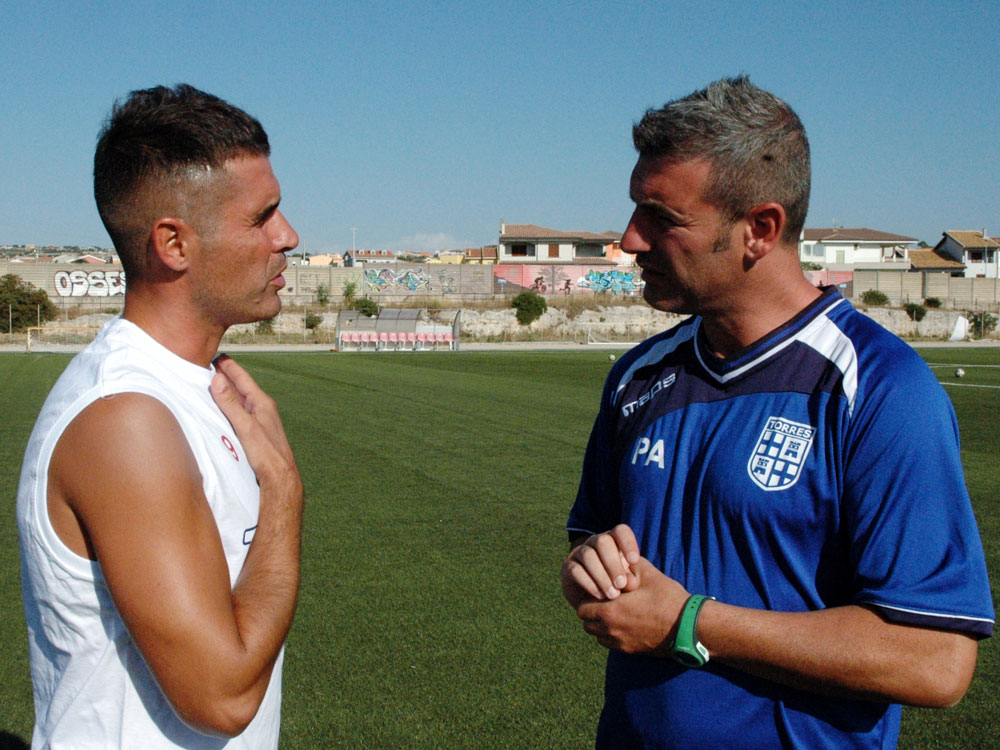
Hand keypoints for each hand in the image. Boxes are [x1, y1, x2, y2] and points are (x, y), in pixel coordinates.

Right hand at [211, 355, 298, 487]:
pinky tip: (225, 410)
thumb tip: (218, 379)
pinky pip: (241, 413)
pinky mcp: (256, 432)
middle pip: (241, 388)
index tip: (218, 356)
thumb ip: (230, 404)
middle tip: (213, 365)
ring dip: (228, 392)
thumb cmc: (266, 452)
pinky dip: (230, 407)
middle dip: (227, 377)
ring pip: (241, 401)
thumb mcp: (245, 425)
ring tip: (215, 383)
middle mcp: (262, 409)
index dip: (230, 367)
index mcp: (262, 403)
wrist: (280, 476)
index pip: (243, 379)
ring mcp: (260, 420)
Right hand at [561, 524, 640, 608]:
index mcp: (614, 540)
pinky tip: (600, 596)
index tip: (634, 561)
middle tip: (621, 585)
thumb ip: (630, 580)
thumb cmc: (616, 584)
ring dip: (602, 577)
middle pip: (602, 541)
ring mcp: (580, 552)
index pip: (620, 531)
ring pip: (588, 556)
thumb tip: (630, 582)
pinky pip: (576, 570)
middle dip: (613, 564)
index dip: (628, 543)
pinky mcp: (568, 566)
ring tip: (613, 594)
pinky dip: (589, 584)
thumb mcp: (626, 582)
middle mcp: (595, 541)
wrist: (592, 597)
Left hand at [576, 557, 689, 655]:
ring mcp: (621, 644)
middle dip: (593, 612)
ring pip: (598, 635)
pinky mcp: (631, 651)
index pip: (582, 608)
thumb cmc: (667, 599)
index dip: (589, 598)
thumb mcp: (647, 574)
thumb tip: (616, 558)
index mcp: (610, 611)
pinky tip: (627, 623)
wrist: (689, 627)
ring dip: (602, 625)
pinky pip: (612, 644)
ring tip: (616, 612)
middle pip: (587, 624)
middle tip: (606, 601)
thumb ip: (626, 565)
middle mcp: (611, 631)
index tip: (600, 590)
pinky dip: (613, 635)